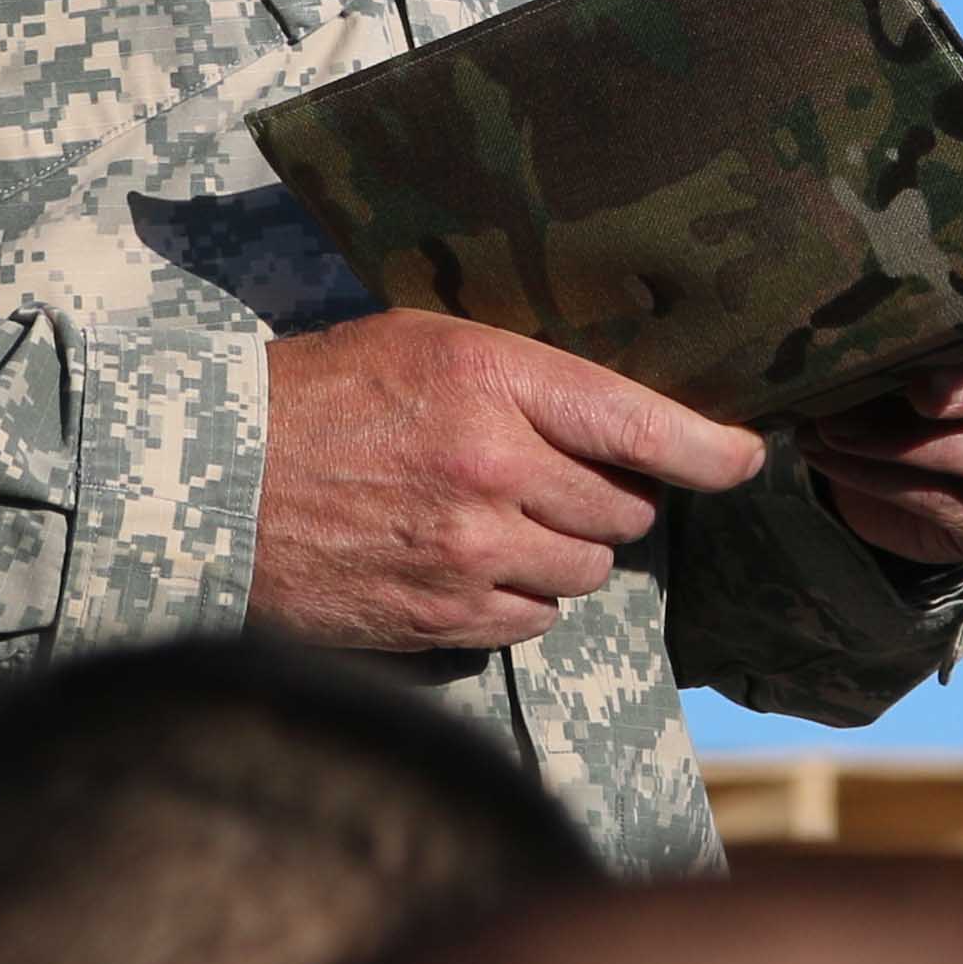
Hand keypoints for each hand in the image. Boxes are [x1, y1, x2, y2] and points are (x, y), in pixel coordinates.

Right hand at [255, 309, 769, 652]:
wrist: (214, 480)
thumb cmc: (319, 397)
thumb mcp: (423, 344)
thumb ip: (521, 376)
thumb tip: (616, 421)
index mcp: (490, 379)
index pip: (637, 421)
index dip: (709, 447)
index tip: (748, 457)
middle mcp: (493, 468)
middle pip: (623, 508)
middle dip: (605, 498)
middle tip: (552, 480)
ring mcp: (470, 552)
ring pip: (587, 571)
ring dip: (564, 552)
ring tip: (500, 523)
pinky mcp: (443, 616)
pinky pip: (536, 620)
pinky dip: (521, 600)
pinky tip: (469, 566)